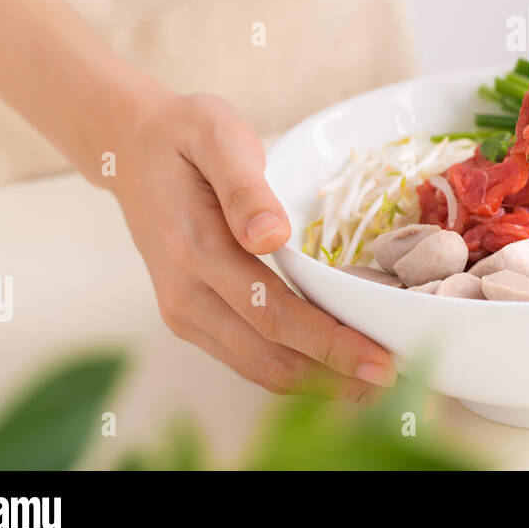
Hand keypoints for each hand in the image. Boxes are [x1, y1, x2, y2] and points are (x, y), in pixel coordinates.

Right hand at [111, 91, 395, 399]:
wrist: (131, 146)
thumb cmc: (184, 134)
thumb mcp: (216, 135)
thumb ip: (245, 186)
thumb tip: (272, 236)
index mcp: (196, 251)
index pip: (274, 314)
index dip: (330, 344)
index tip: (380, 361)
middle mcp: (185, 295)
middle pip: (269, 356)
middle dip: (335, 379)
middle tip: (397, 391)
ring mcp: (184, 312)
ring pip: (257, 368)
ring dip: (317, 386)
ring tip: (376, 393)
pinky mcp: (191, 317)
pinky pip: (246, 358)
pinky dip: (293, 373)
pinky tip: (334, 374)